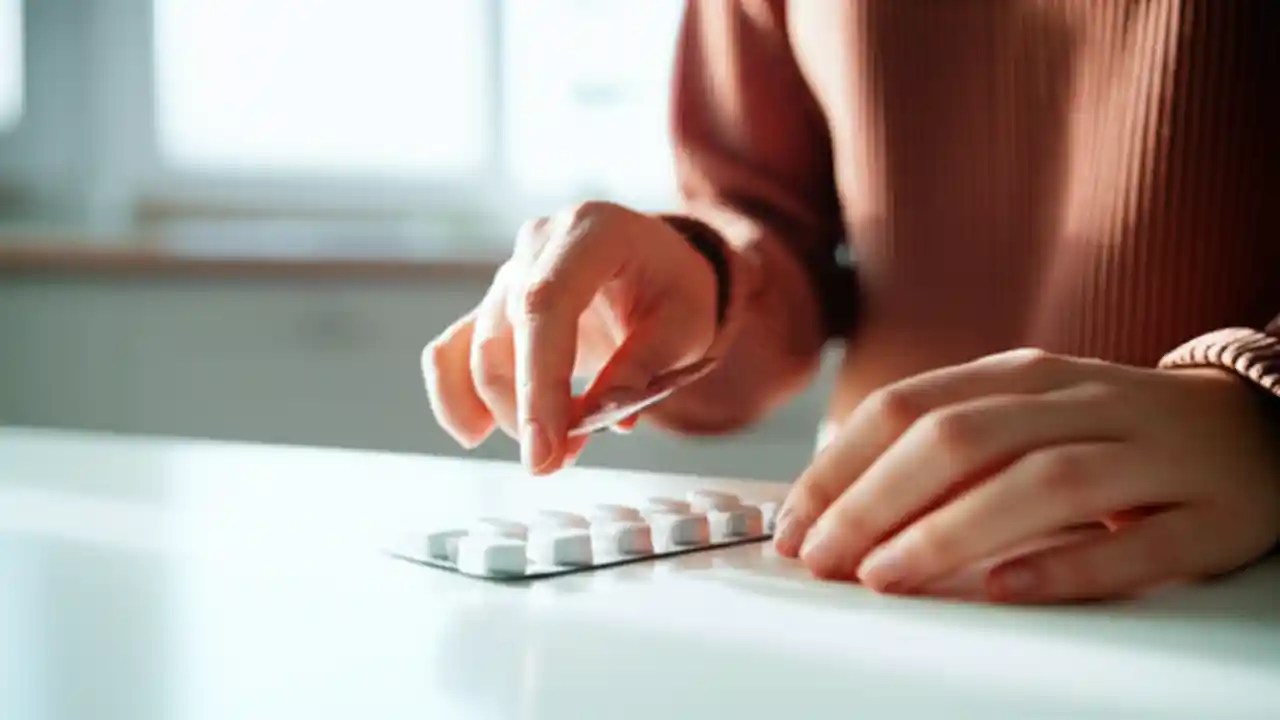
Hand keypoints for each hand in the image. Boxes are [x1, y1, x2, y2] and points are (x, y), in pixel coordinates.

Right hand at [421, 201, 718, 473]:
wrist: (658, 268)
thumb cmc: (673, 289)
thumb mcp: (685, 326)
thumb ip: (641, 368)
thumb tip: (601, 419)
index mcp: (593, 232)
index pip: (547, 304)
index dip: (540, 380)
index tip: (545, 446)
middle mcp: (539, 243)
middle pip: (506, 331)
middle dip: (524, 410)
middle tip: (556, 462)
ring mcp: (508, 274)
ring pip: (479, 351)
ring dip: (508, 412)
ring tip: (555, 449)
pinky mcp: (491, 307)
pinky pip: (452, 351)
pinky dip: (455, 395)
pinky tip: (472, 432)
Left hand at [774, 349, 1279, 601]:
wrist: (1251, 424)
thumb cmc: (1106, 428)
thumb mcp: (1023, 413)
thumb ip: (944, 444)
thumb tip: (840, 499)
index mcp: (1021, 375)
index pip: (908, 408)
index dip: (841, 467)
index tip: (794, 525)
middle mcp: (1079, 401)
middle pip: (960, 439)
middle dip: (876, 501)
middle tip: (824, 558)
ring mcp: (1147, 453)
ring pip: (1039, 482)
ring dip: (949, 530)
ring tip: (886, 575)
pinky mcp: (1205, 514)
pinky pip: (1133, 543)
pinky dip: (1064, 567)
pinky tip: (1005, 589)